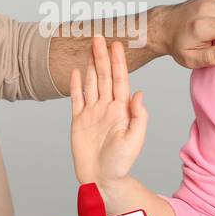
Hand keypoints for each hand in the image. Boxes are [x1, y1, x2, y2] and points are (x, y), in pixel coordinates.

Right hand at [70, 35, 147, 185]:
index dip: (118, 62)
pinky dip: (75, 84)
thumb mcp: (135, 140)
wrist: (102, 179)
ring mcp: (91, 113)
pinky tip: (76, 71)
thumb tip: (138, 93)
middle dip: (101, 56)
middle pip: (103, 76)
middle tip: (99, 36)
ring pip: (90, 83)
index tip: (117, 44)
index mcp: (120, 110)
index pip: (119, 80)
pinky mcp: (78, 121)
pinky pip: (76, 99)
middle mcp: (106, 107)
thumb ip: (138, 117)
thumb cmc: (120, 163)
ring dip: (90, 65)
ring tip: (89, 48)